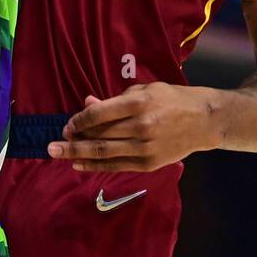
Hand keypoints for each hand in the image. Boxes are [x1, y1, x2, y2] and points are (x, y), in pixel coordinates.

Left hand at [47, 83, 224, 173]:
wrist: (204, 121)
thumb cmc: (171, 99)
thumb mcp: (144, 90)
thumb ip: (115, 99)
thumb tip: (87, 103)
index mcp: (139, 103)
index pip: (101, 113)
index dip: (80, 120)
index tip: (67, 124)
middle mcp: (141, 126)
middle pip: (100, 136)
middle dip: (74, 141)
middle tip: (53, 144)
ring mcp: (145, 147)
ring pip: (105, 153)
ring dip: (79, 155)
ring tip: (59, 155)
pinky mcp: (149, 163)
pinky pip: (117, 166)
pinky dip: (96, 166)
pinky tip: (80, 165)